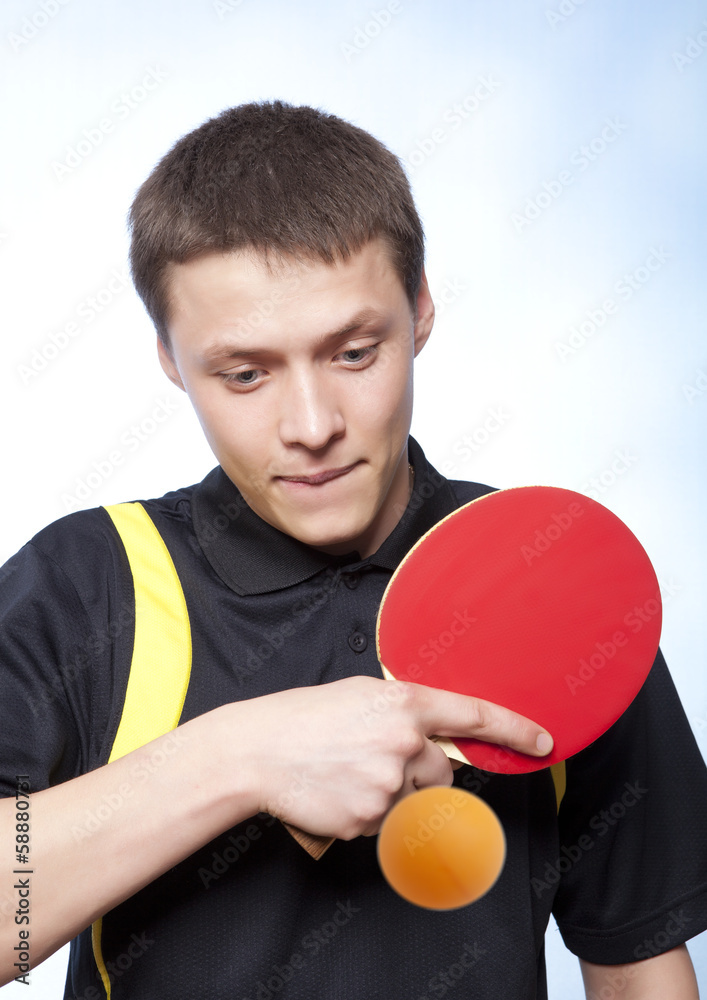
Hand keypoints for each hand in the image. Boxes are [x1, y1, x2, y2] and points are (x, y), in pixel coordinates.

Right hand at [226, 677, 552, 839]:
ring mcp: (388, 783)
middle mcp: (404, 742)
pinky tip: (339, 791)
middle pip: (442, 772)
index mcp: (404, 703)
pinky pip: (386, 823)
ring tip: (349, 773)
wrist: (258, 750)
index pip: (474, 716)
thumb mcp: (361, 695)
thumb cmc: (306, 716)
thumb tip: (437, 733)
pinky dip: (368, 812)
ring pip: (414, 800)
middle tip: (375, 759)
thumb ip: (405, 710)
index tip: (543, 741)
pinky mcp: (370, 818)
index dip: (515, 729)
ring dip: (393, 794)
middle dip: (419, 771)